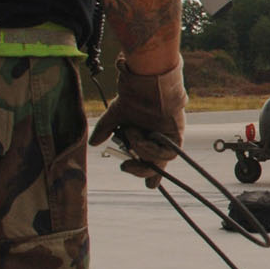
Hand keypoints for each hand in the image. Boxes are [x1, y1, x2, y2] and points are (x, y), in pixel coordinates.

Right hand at [89, 60, 185, 184]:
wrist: (146, 85)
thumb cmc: (133, 98)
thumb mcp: (115, 117)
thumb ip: (105, 130)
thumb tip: (93, 143)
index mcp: (146, 140)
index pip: (148, 162)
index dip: (147, 175)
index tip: (145, 183)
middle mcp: (158, 142)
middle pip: (155, 168)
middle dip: (142, 172)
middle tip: (126, 166)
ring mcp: (168, 140)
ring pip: (157, 162)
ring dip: (141, 151)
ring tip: (132, 133)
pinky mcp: (176, 136)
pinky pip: (165, 154)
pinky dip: (150, 149)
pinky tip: (141, 137)